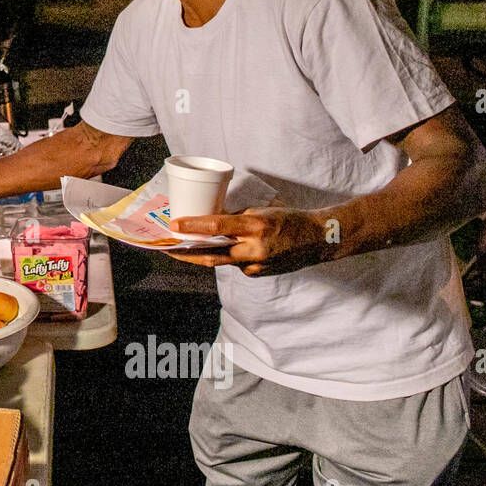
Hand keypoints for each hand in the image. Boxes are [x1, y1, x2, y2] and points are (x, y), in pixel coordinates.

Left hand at [166, 207, 328, 276]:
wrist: (318, 240)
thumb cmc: (290, 220)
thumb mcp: (262, 212)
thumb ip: (235, 220)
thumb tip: (210, 223)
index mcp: (256, 226)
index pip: (217, 226)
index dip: (193, 226)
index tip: (173, 225)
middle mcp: (255, 248)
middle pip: (212, 255)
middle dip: (186, 253)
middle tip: (167, 248)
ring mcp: (256, 265)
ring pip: (221, 261)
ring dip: (202, 256)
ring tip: (182, 248)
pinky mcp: (258, 274)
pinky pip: (235, 265)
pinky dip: (226, 257)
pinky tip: (224, 250)